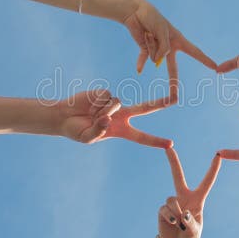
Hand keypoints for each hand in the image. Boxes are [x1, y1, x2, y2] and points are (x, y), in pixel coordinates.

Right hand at [56, 90, 172, 147]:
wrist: (63, 117)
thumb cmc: (76, 130)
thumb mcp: (87, 138)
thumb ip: (98, 132)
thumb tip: (108, 119)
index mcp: (121, 130)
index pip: (142, 137)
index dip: (155, 141)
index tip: (170, 144)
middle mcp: (121, 115)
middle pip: (145, 108)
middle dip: (160, 104)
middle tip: (175, 100)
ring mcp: (114, 103)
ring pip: (116, 104)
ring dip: (101, 111)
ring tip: (90, 115)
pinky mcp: (105, 93)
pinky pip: (107, 97)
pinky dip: (96, 104)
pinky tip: (88, 106)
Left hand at [123, 0, 216, 99]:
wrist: (136, 11)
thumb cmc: (152, 18)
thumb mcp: (162, 31)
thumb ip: (162, 47)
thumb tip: (156, 62)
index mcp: (178, 40)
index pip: (194, 52)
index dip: (205, 60)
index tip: (215, 67)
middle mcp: (169, 46)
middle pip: (172, 68)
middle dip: (173, 83)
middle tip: (175, 98)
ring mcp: (157, 49)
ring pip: (154, 55)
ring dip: (150, 43)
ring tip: (148, 32)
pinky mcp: (145, 49)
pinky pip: (143, 58)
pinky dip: (141, 62)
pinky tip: (138, 70)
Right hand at [157, 149, 221, 237]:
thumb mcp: (195, 232)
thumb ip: (191, 223)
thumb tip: (182, 214)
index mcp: (198, 199)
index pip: (207, 182)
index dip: (213, 169)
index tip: (218, 155)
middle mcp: (184, 198)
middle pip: (177, 176)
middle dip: (173, 161)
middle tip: (169, 147)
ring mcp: (172, 203)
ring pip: (172, 200)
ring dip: (177, 213)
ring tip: (181, 225)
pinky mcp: (162, 210)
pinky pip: (165, 209)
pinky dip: (170, 217)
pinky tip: (173, 224)